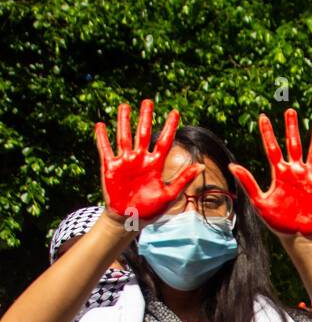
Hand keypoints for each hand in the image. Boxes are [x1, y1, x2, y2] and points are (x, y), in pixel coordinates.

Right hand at [94, 100, 200, 222]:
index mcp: (155, 164)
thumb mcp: (169, 195)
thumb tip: (201, 166)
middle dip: (146, 117)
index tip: (175, 112)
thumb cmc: (151, 209)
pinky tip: (100, 125)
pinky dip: (102, 138)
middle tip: (148, 101)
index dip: (170, 127)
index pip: (165, 141)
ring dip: (124, 121)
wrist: (130, 219)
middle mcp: (141, 159)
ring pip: (124, 137)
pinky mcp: (111, 168)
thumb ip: (183, 179)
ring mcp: (125, 162)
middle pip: (144, 133)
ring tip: (124, 106)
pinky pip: (105, 149)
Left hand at [230, 109, 311, 235]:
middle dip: (292, 128)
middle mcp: (295, 172)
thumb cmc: (278, 221)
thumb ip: (248, 183)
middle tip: (290, 111)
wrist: (297, 236)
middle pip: (294, 144)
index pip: (272, 148)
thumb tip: (232, 165)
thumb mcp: (260, 202)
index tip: (262, 117)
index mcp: (280, 173)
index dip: (267, 133)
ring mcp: (310, 178)